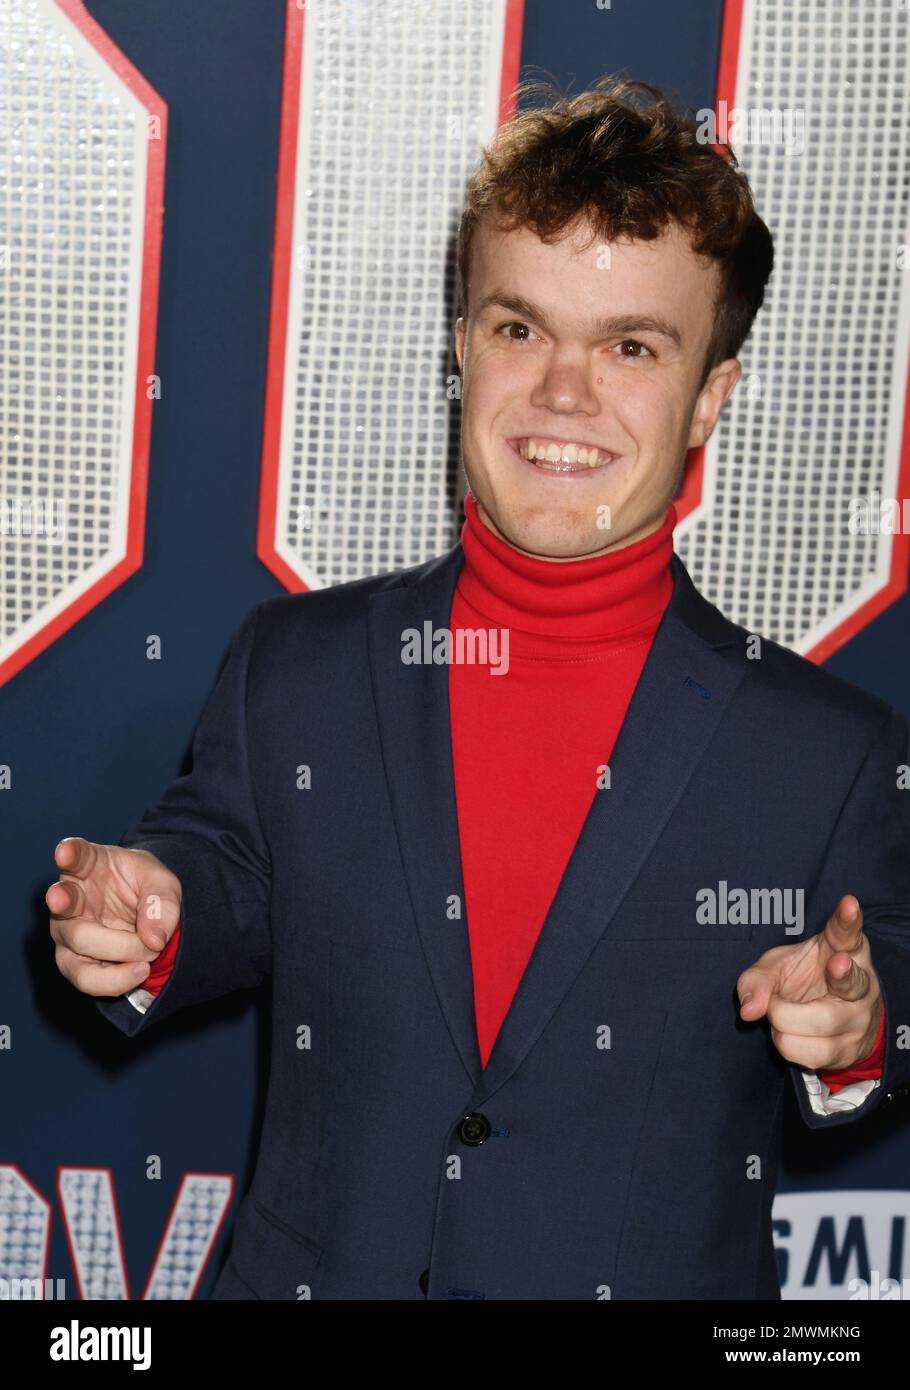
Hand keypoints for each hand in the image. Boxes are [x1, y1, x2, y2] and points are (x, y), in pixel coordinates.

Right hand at [47, 837, 181, 997]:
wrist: (148, 918)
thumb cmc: (148, 891)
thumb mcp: (165, 886)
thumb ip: (161, 904)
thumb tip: (153, 940)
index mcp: (90, 866)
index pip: (76, 855)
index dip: (69, 853)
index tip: (65, 851)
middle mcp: (70, 898)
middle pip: (66, 904)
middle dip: (74, 910)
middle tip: (108, 923)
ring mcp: (68, 931)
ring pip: (77, 946)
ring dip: (116, 952)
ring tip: (148, 956)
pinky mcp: (74, 962)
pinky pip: (86, 978)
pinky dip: (115, 980)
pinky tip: (139, 972)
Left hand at [736, 894, 882, 1070]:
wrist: (826, 1020)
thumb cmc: (801, 982)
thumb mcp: (775, 969)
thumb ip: (756, 981)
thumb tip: (749, 1011)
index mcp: (843, 950)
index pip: (847, 933)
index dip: (848, 919)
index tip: (849, 903)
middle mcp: (859, 984)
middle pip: (851, 982)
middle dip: (843, 975)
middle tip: (834, 965)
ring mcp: (858, 1018)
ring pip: (824, 1022)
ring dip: (786, 1018)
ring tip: (778, 1010)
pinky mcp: (848, 1049)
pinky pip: (813, 1053)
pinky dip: (788, 1044)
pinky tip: (786, 1033)